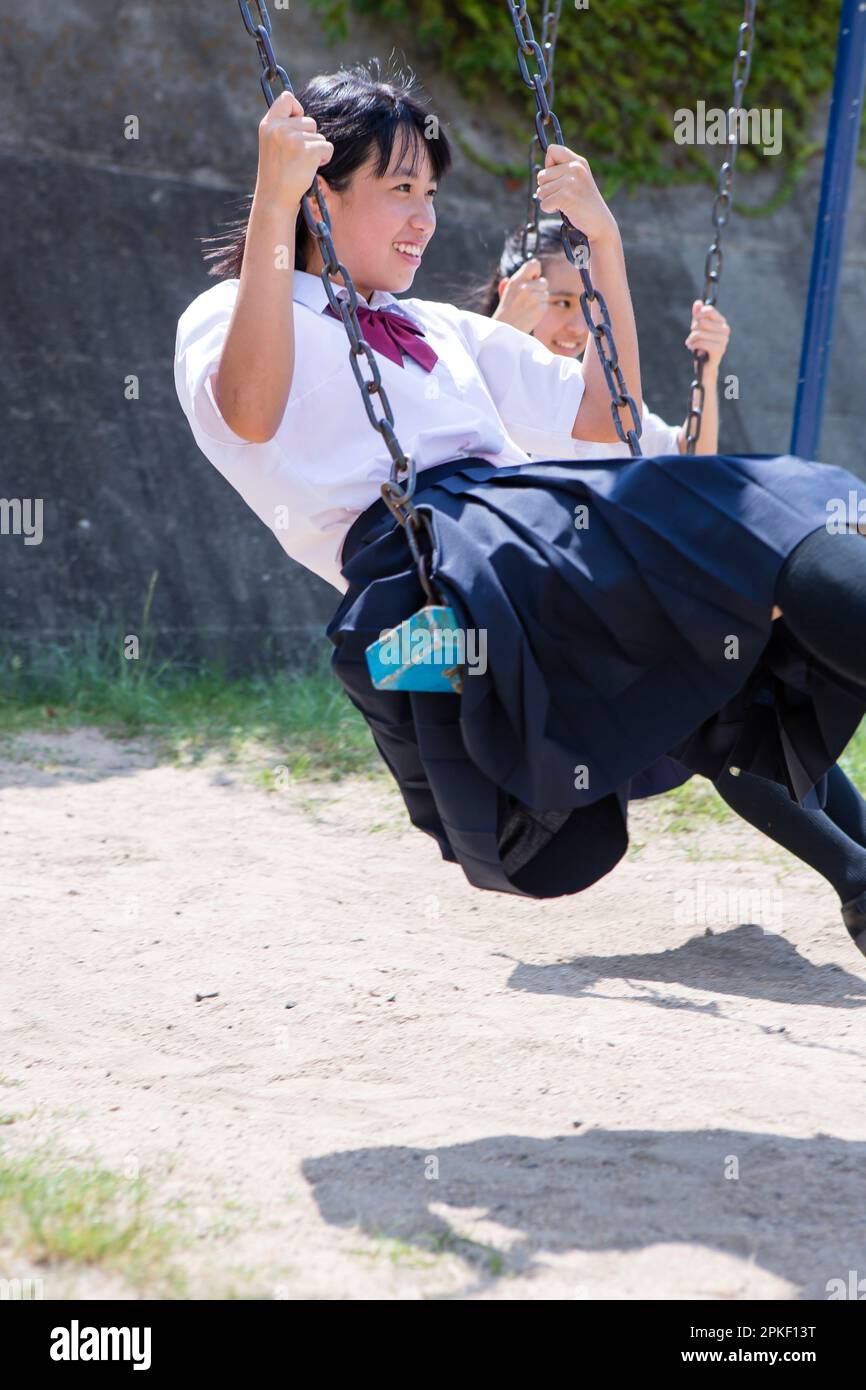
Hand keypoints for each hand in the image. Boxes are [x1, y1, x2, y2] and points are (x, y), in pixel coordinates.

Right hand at [256, 91, 333, 211]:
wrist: (275, 200)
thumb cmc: (276, 175)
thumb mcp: (271, 145)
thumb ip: (283, 128)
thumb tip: (302, 115)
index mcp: (267, 125)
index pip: (286, 98)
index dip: (297, 109)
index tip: (297, 123)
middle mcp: (279, 128)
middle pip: (309, 120)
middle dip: (309, 138)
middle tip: (296, 157)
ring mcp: (293, 139)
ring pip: (319, 136)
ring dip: (316, 150)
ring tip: (301, 165)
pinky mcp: (307, 150)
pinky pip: (327, 147)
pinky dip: (324, 158)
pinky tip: (311, 169)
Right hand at [493, 259, 549, 333]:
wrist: (505, 330)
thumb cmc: (506, 311)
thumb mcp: (508, 291)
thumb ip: (518, 279)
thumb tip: (530, 265)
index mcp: (516, 280)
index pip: (534, 264)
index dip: (536, 272)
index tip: (532, 280)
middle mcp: (525, 287)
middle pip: (544, 282)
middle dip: (539, 290)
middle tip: (528, 299)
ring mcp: (533, 298)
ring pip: (546, 294)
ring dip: (539, 301)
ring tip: (527, 308)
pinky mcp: (540, 309)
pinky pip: (545, 305)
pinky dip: (540, 311)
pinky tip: (530, 315)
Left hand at [536, 145, 617, 244]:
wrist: (599, 221)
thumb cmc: (584, 202)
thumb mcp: (578, 179)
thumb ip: (563, 171)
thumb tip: (540, 174)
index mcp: (578, 161)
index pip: (552, 150)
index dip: (548, 165)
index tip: (557, 178)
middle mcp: (575, 168)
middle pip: (541, 175)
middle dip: (546, 188)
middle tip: (562, 195)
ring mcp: (570, 183)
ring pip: (541, 191)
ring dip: (549, 200)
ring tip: (564, 203)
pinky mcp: (565, 197)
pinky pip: (544, 204)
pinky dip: (550, 210)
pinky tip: (564, 210)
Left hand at [685, 301, 730, 370]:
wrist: (705, 365)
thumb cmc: (702, 345)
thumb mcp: (698, 328)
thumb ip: (698, 315)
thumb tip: (698, 303)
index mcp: (721, 322)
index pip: (709, 310)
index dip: (698, 314)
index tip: (695, 321)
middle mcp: (725, 329)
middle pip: (702, 321)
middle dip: (693, 329)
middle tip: (693, 337)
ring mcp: (724, 339)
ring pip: (699, 332)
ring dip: (691, 339)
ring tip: (691, 344)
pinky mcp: (719, 349)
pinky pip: (701, 342)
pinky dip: (693, 345)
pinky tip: (692, 349)